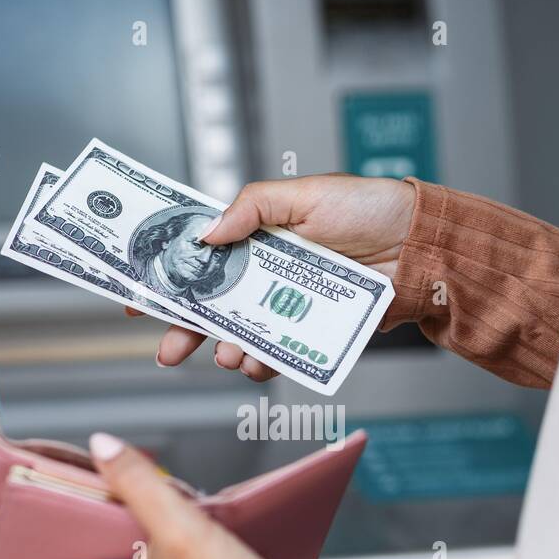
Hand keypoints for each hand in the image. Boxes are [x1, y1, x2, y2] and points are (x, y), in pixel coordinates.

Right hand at [129, 174, 415, 380]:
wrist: (419, 245)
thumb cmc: (368, 208)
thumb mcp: (303, 195)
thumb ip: (250, 209)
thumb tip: (205, 234)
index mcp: (257, 236)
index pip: (202, 257)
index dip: (169, 278)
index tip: (139, 299)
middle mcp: (268, 273)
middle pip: (213, 306)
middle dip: (185, 331)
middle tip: (167, 351)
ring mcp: (289, 304)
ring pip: (242, 335)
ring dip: (226, 350)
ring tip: (228, 354)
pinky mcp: (315, 331)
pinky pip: (280, 354)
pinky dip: (263, 364)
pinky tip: (256, 364)